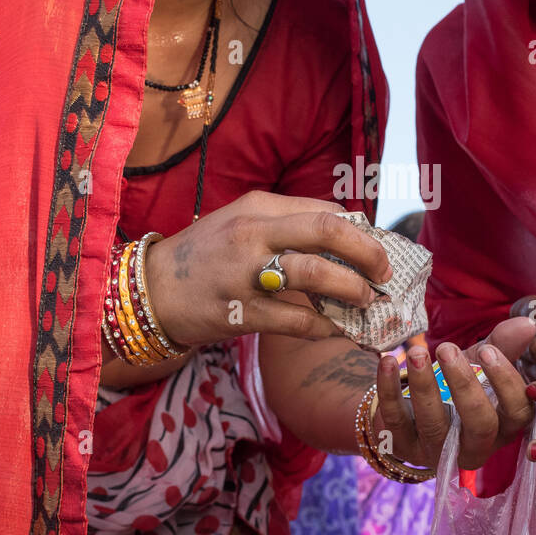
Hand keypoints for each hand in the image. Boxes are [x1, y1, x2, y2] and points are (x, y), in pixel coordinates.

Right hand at [143, 190, 390, 347]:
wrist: (150, 291)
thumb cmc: (204, 256)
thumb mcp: (241, 222)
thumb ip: (286, 224)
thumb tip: (347, 236)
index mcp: (258, 206)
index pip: (325, 211)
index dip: (360, 232)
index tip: (376, 251)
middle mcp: (253, 233)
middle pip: (328, 231)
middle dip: (367, 252)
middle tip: (385, 272)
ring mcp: (245, 273)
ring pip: (316, 274)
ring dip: (352, 289)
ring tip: (366, 300)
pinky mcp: (240, 312)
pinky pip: (297, 320)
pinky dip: (326, 325)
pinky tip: (337, 328)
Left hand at [374, 317, 535, 470]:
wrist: (411, 411)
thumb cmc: (456, 388)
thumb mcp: (479, 366)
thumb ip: (502, 346)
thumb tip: (527, 323)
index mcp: (502, 428)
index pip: (517, 413)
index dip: (506, 383)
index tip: (488, 350)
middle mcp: (474, 447)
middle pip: (480, 425)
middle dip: (464, 385)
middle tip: (448, 348)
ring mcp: (437, 450)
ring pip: (435, 425)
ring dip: (424, 385)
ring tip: (418, 350)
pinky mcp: (402, 447)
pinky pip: (394, 422)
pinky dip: (388, 389)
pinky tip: (388, 361)